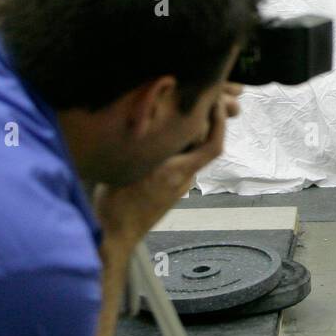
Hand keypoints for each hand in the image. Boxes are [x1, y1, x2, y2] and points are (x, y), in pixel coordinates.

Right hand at [93, 89, 237, 250]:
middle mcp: (184, 178)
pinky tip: (161, 137)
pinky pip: (181, 163)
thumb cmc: (117, 204)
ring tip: (175, 113)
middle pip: (204, 145)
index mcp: (177, 172)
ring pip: (191, 154)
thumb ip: (148, 147)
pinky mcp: (171, 191)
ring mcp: (179, 186)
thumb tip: (155, 117)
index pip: (213, 146)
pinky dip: (178, 148)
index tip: (213, 101)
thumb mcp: (129, 169)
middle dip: (205, 122)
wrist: (115, 236)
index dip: (219, 122)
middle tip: (195, 99)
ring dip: (189, 134)